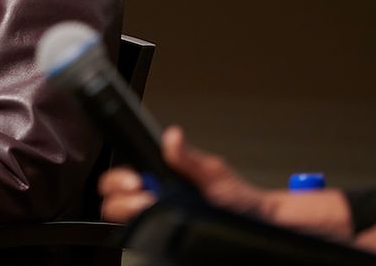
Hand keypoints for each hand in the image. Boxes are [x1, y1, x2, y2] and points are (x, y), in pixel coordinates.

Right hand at [99, 126, 268, 223]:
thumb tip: (172, 136)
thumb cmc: (238, 198)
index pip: (121, 178)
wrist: (262, 224)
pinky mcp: (166, 239)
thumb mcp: (214, 173)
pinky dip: (143, 232)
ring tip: (153, 210)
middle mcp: (154, 200)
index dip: (119, 179)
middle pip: (114, 199)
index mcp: (160, 177)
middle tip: (144, 197)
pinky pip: (143, 238)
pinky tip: (159, 226)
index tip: (134, 180)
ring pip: (124, 220)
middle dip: (122, 197)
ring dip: (132, 214)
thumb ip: (189, 158)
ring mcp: (159, 221)